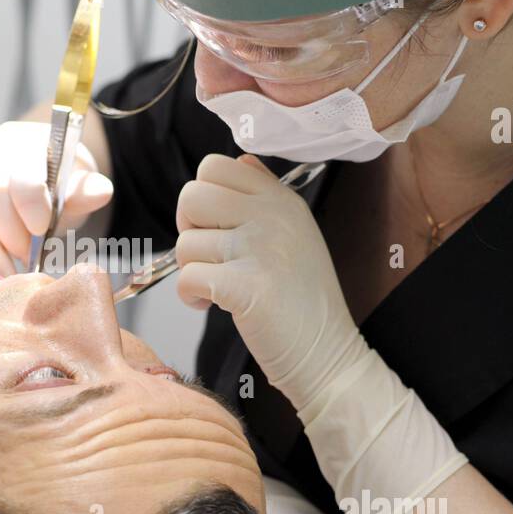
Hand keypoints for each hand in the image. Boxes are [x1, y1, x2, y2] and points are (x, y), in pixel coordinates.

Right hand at [0, 120, 112, 275]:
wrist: (37, 168)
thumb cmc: (59, 182)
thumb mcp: (78, 184)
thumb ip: (85, 191)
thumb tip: (101, 190)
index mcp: (33, 142)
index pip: (26, 174)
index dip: (32, 208)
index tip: (41, 233)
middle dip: (11, 236)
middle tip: (26, 261)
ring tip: (4, 275)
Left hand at [174, 154, 368, 420]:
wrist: (327, 352)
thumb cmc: (302, 298)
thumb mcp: (296, 230)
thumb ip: (265, 193)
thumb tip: (238, 161)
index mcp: (281, 198)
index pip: (214, 165)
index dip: (202, 197)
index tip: (215, 227)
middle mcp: (272, 216)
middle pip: (191, 196)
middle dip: (188, 230)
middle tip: (209, 257)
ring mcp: (261, 249)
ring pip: (185, 243)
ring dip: (190, 270)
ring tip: (216, 288)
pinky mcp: (247, 286)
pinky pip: (188, 277)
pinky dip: (190, 297)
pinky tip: (209, 305)